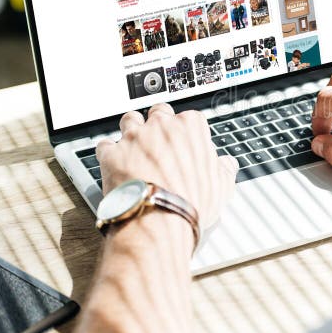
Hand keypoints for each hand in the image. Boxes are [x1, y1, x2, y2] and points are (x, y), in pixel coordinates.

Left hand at [96, 103, 237, 228]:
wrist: (159, 220)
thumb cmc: (192, 204)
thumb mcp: (222, 186)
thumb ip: (224, 169)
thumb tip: (226, 164)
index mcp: (191, 128)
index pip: (190, 118)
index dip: (187, 133)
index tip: (185, 144)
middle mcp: (161, 126)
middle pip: (158, 112)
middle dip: (158, 124)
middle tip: (160, 141)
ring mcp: (134, 137)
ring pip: (130, 120)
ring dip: (132, 131)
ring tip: (135, 147)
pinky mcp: (112, 153)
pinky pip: (105, 145)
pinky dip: (109, 152)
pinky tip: (114, 162)